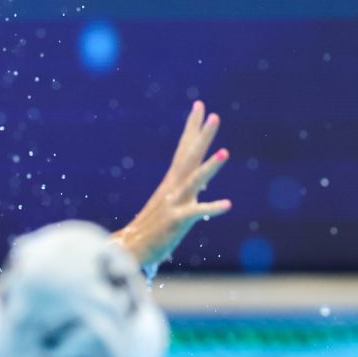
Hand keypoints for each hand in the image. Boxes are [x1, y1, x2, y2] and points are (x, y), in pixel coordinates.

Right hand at [112, 101, 231, 267]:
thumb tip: (203, 181)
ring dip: (210, 166)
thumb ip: (188, 191)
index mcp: (171, 183)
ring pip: (194, 180)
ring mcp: (174, 203)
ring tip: (226, 152)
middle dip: (202, 136)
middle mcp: (172, 188)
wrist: (129, 250)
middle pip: (189, 157)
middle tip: (214, 115)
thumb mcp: (172, 205)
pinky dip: (212, 208)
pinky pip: (196, 213)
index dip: (192, 128)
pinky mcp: (176, 221)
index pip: (184, 149)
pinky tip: (228, 205)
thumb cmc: (151, 230)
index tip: (200, 106)